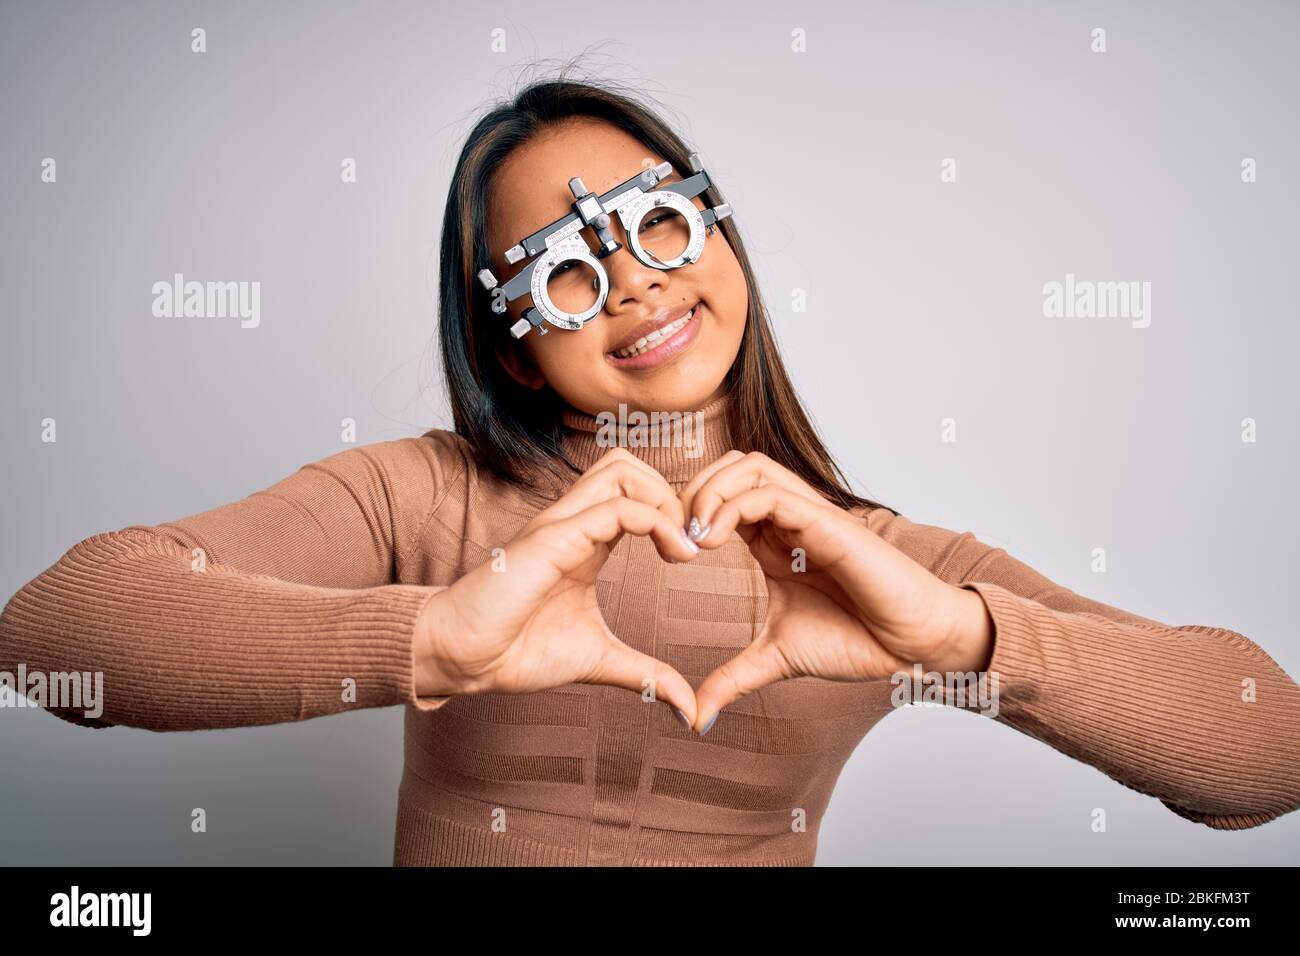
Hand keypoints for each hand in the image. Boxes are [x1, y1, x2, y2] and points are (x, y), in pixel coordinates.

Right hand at [414, 448, 701, 723]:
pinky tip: (674, 555)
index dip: (672, 512)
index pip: (633, 491)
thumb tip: (689, 708)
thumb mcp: (601, 659)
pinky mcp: (554, 538)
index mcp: (585, 540)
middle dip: (671, 492)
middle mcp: (574, 522)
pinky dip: (656, 520)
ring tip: (681, 546)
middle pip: (629, 464)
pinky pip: (615, 508)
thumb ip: (647, 674)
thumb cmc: (518, 651)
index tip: (691, 555)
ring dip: (665, 497)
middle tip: (689, 542)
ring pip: (622, 469)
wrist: (465, 658)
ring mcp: (562, 525)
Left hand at [678, 451, 993, 730]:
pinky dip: (734, 506)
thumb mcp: (777, 658)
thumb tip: (696, 715)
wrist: (910, 645)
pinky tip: (713, 540)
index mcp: (774, 538)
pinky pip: (773, 493)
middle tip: (673, 537)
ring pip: (750, 466)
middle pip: (731, 465)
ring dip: (710, 491)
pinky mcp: (827, 523)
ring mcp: (808, 516)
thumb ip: (733, 678)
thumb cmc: (856, 640)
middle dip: (692, 490)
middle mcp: (789, 519)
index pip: (723, 494)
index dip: (688, 511)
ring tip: (692, 535)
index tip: (670, 552)